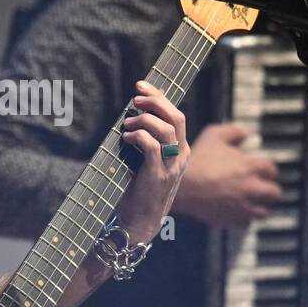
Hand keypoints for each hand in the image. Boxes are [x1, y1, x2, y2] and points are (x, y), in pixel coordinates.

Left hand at [115, 80, 190, 242]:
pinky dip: (138, 136)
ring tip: (127, 123)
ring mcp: (172, 166)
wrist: (140, 221)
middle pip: (176, 117)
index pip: (176, 115)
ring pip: (167, 129)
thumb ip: (147, 140)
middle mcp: (181, 155)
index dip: (160, 97)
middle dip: (156, 101)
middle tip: (136, 97)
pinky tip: (126, 137)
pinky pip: (152, 147)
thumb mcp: (148, 160)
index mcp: (181, 149)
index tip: (141, 85)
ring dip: (144, 120)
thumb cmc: (140, 189)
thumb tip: (131, 114)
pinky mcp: (158, 175)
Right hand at [171, 121, 281, 229]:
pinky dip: (243, 218)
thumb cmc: (198, 161)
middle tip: (261, 188)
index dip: (266, 170)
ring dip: (259, 206)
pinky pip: (246, 223)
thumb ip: (234, 132)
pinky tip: (235, 211)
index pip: (272, 170)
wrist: (182, 186)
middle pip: (274, 193)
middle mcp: (253, 188)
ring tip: (250, 202)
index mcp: (251, 166)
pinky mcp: (233, 220)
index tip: (261, 171)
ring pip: (263, 212)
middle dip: (269, 190)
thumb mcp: (214, 135)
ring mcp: (244, 206)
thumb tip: (245, 134)